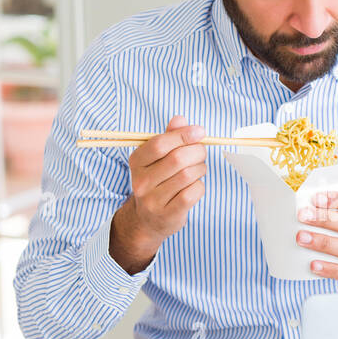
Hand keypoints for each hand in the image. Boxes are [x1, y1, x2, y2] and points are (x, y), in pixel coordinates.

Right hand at [109, 115, 206, 272]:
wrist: (148, 220)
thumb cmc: (157, 181)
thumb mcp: (157, 158)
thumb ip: (169, 137)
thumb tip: (180, 118)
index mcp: (136, 161)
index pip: (159, 144)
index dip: (183, 135)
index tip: (200, 131)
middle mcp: (141, 181)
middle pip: (177, 159)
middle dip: (197, 151)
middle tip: (201, 152)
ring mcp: (153, 200)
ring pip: (188, 175)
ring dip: (200, 169)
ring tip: (198, 169)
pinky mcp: (168, 214)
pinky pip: (193, 193)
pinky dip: (200, 186)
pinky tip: (194, 186)